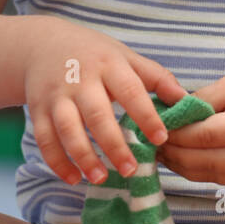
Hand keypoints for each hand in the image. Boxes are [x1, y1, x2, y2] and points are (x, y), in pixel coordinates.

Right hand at [23, 19, 184, 185]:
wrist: (42, 44)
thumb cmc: (94, 54)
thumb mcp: (125, 56)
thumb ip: (155, 77)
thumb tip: (187, 100)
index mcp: (108, 65)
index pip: (130, 90)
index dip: (146, 115)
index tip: (161, 138)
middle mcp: (80, 79)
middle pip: (97, 114)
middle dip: (113, 144)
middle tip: (131, 169)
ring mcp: (56, 95)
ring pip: (68, 129)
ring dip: (83, 156)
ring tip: (100, 178)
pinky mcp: (38, 109)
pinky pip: (44, 139)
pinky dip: (57, 162)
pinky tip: (73, 179)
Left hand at [157, 66, 224, 184]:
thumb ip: (201, 100)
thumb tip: (169, 115)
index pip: (204, 136)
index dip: (176, 134)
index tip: (155, 126)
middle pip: (202, 161)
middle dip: (172, 152)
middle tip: (150, 142)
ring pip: (206, 175)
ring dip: (179, 165)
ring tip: (160, 151)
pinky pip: (216, 178)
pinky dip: (194, 170)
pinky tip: (179, 157)